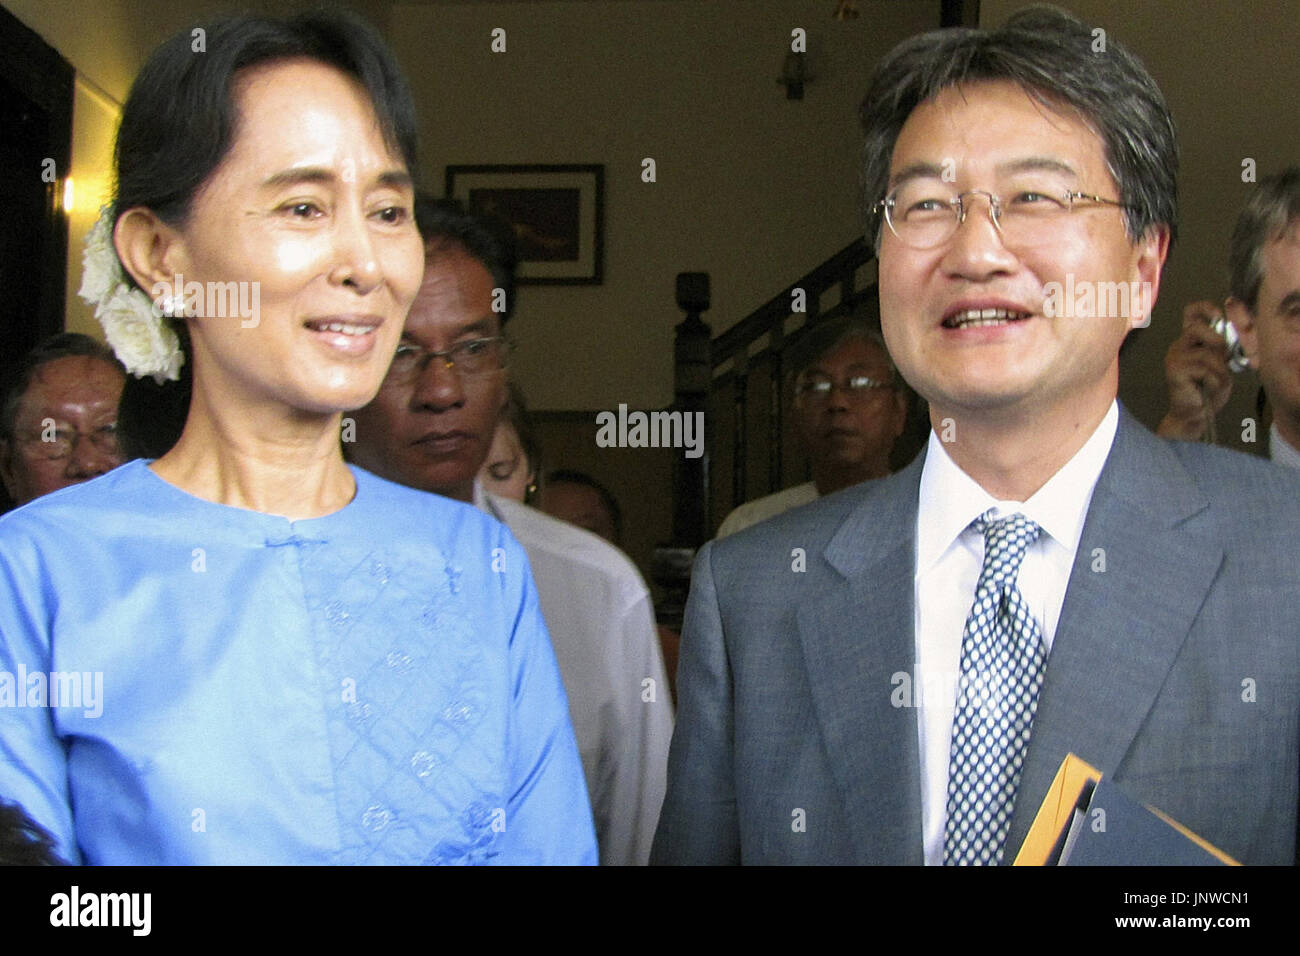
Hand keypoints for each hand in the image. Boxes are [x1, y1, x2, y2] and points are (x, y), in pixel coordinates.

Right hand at [1156, 301, 1233, 439]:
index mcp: (1190, 341)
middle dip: (1218, 344)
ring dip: (1220, 370)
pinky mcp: (1175, 370)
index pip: (1191, 312)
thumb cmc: (1209, 390)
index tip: (1219, 315)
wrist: (1194, 415)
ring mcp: (1174, 357)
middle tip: (1222, 361)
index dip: (1205, 308)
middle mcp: (1179, 345)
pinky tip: (1208, 389)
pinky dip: (1215, 381)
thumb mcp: (1221, 364)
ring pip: (1207, 353)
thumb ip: (1222, 347)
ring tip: (1214, 382)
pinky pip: (1206, 369)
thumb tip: (1233, 332)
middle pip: (1198, 328)